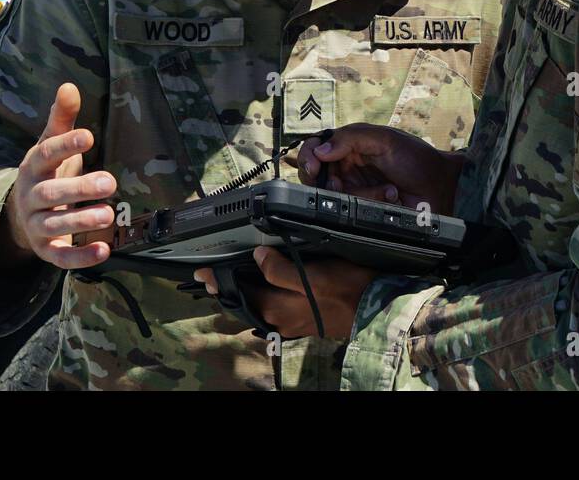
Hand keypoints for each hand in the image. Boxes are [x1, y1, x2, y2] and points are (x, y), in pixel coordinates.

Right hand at [0, 82, 113, 270]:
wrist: (22, 214)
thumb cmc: (47, 173)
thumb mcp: (51, 145)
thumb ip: (62, 119)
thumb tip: (69, 86)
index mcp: (33, 167)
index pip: (46, 154)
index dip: (66, 145)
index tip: (89, 136)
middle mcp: (31, 196)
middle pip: (51, 193)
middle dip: (79, 189)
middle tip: (109, 181)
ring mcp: (36, 225)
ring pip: (54, 225)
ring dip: (80, 221)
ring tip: (108, 214)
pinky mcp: (46, 249)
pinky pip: (60, 256)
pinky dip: (80, 257)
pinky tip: (103, 251)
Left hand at [194, 248, 376, 339]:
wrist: (377, 310)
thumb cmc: (349, 289)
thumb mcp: (314, 274)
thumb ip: (281, 270)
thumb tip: (257, 256)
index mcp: (276, 307)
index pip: (238, 291)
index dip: (219, 279)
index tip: (202, 270)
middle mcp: (278, 319)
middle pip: (246, 300)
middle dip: (229, 286)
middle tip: (212, 272)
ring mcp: (291, 322)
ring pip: (259, 304)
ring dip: (246, 290)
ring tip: (233, 275)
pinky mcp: (303, 320)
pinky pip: (273, 308)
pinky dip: (263, 296)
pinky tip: (265, 285)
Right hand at [294, 123, 463, 216]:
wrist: (441, 187)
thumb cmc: (417, 158)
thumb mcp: (385, 140)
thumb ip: (351, 138)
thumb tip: (321, 150)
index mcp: (350, 145)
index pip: (316, 147)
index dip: (309, 156)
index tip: (313, 166)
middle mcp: (348, 167)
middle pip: (316, 175)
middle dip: (327, 181)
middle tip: (338, 183)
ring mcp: (355, 189)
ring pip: (334, 196)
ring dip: (361, 194)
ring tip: (386, 189)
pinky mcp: (363, 208)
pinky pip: (352, 209)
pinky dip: (372, 202)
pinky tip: (390, 197)